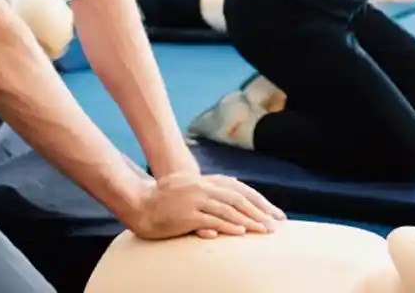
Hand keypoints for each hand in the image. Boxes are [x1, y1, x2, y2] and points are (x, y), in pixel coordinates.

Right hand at [128, 172, 284, 239]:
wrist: (139, 203)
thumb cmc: (164, 198)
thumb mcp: (190, 186)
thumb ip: (211, 187)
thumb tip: (234, 186)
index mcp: (206, 181)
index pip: (239, 189)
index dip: (259, 201)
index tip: (274, 212)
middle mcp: (203, 188)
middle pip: (238, 199)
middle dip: (260, 211)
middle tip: (275, 224)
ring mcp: (194, 201)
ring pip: (228, 210)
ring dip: (249, 220)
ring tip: (263, 230)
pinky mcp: (186, 215)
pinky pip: (211, 220)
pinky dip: (227, 225)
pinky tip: (240, 232)